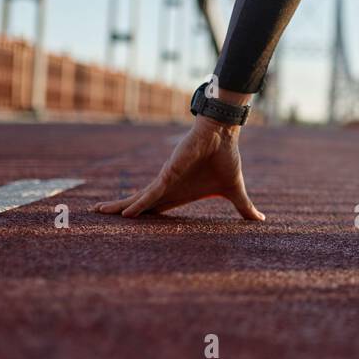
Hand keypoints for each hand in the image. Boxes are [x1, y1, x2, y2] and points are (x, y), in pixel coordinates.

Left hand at [94, 116, 264, 219]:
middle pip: (141, 203)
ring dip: (121, 207)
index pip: (157, 207)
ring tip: (99, 211)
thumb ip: (243, 208)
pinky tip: (126, 213)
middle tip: (98, 213)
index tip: (127, 223)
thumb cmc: (225, 159)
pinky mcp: (169, 174)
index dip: (143, 215)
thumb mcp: (234, 191)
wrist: (224, 135)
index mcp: (181, 193)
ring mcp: (167, 181)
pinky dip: (139, 204)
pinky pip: (152, 194)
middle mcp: (169, 187)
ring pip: (140, 199)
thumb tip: (260, 220)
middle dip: (120, 209)